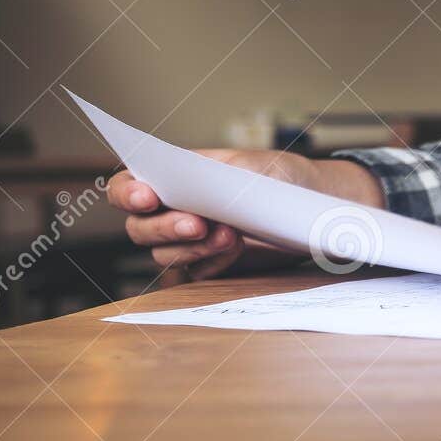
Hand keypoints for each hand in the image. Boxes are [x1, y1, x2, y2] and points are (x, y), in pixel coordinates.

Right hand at [112, 150, 384, 281]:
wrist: (313, 208)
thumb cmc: (279, 177)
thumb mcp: (257, 166)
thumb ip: (227, 178)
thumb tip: (210, 196)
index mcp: (170, 177)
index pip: (127, 188)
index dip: (128, 194)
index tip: (148, 197)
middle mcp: (171, 212)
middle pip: (139, 229)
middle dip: (165, 227)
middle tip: (197, 224)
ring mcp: (190, 243)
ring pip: (165, 255)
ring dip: (193, 248)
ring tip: (230, 235)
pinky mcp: (212, 266)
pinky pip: (197, 273)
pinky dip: (213, 263)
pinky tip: (237, 249)